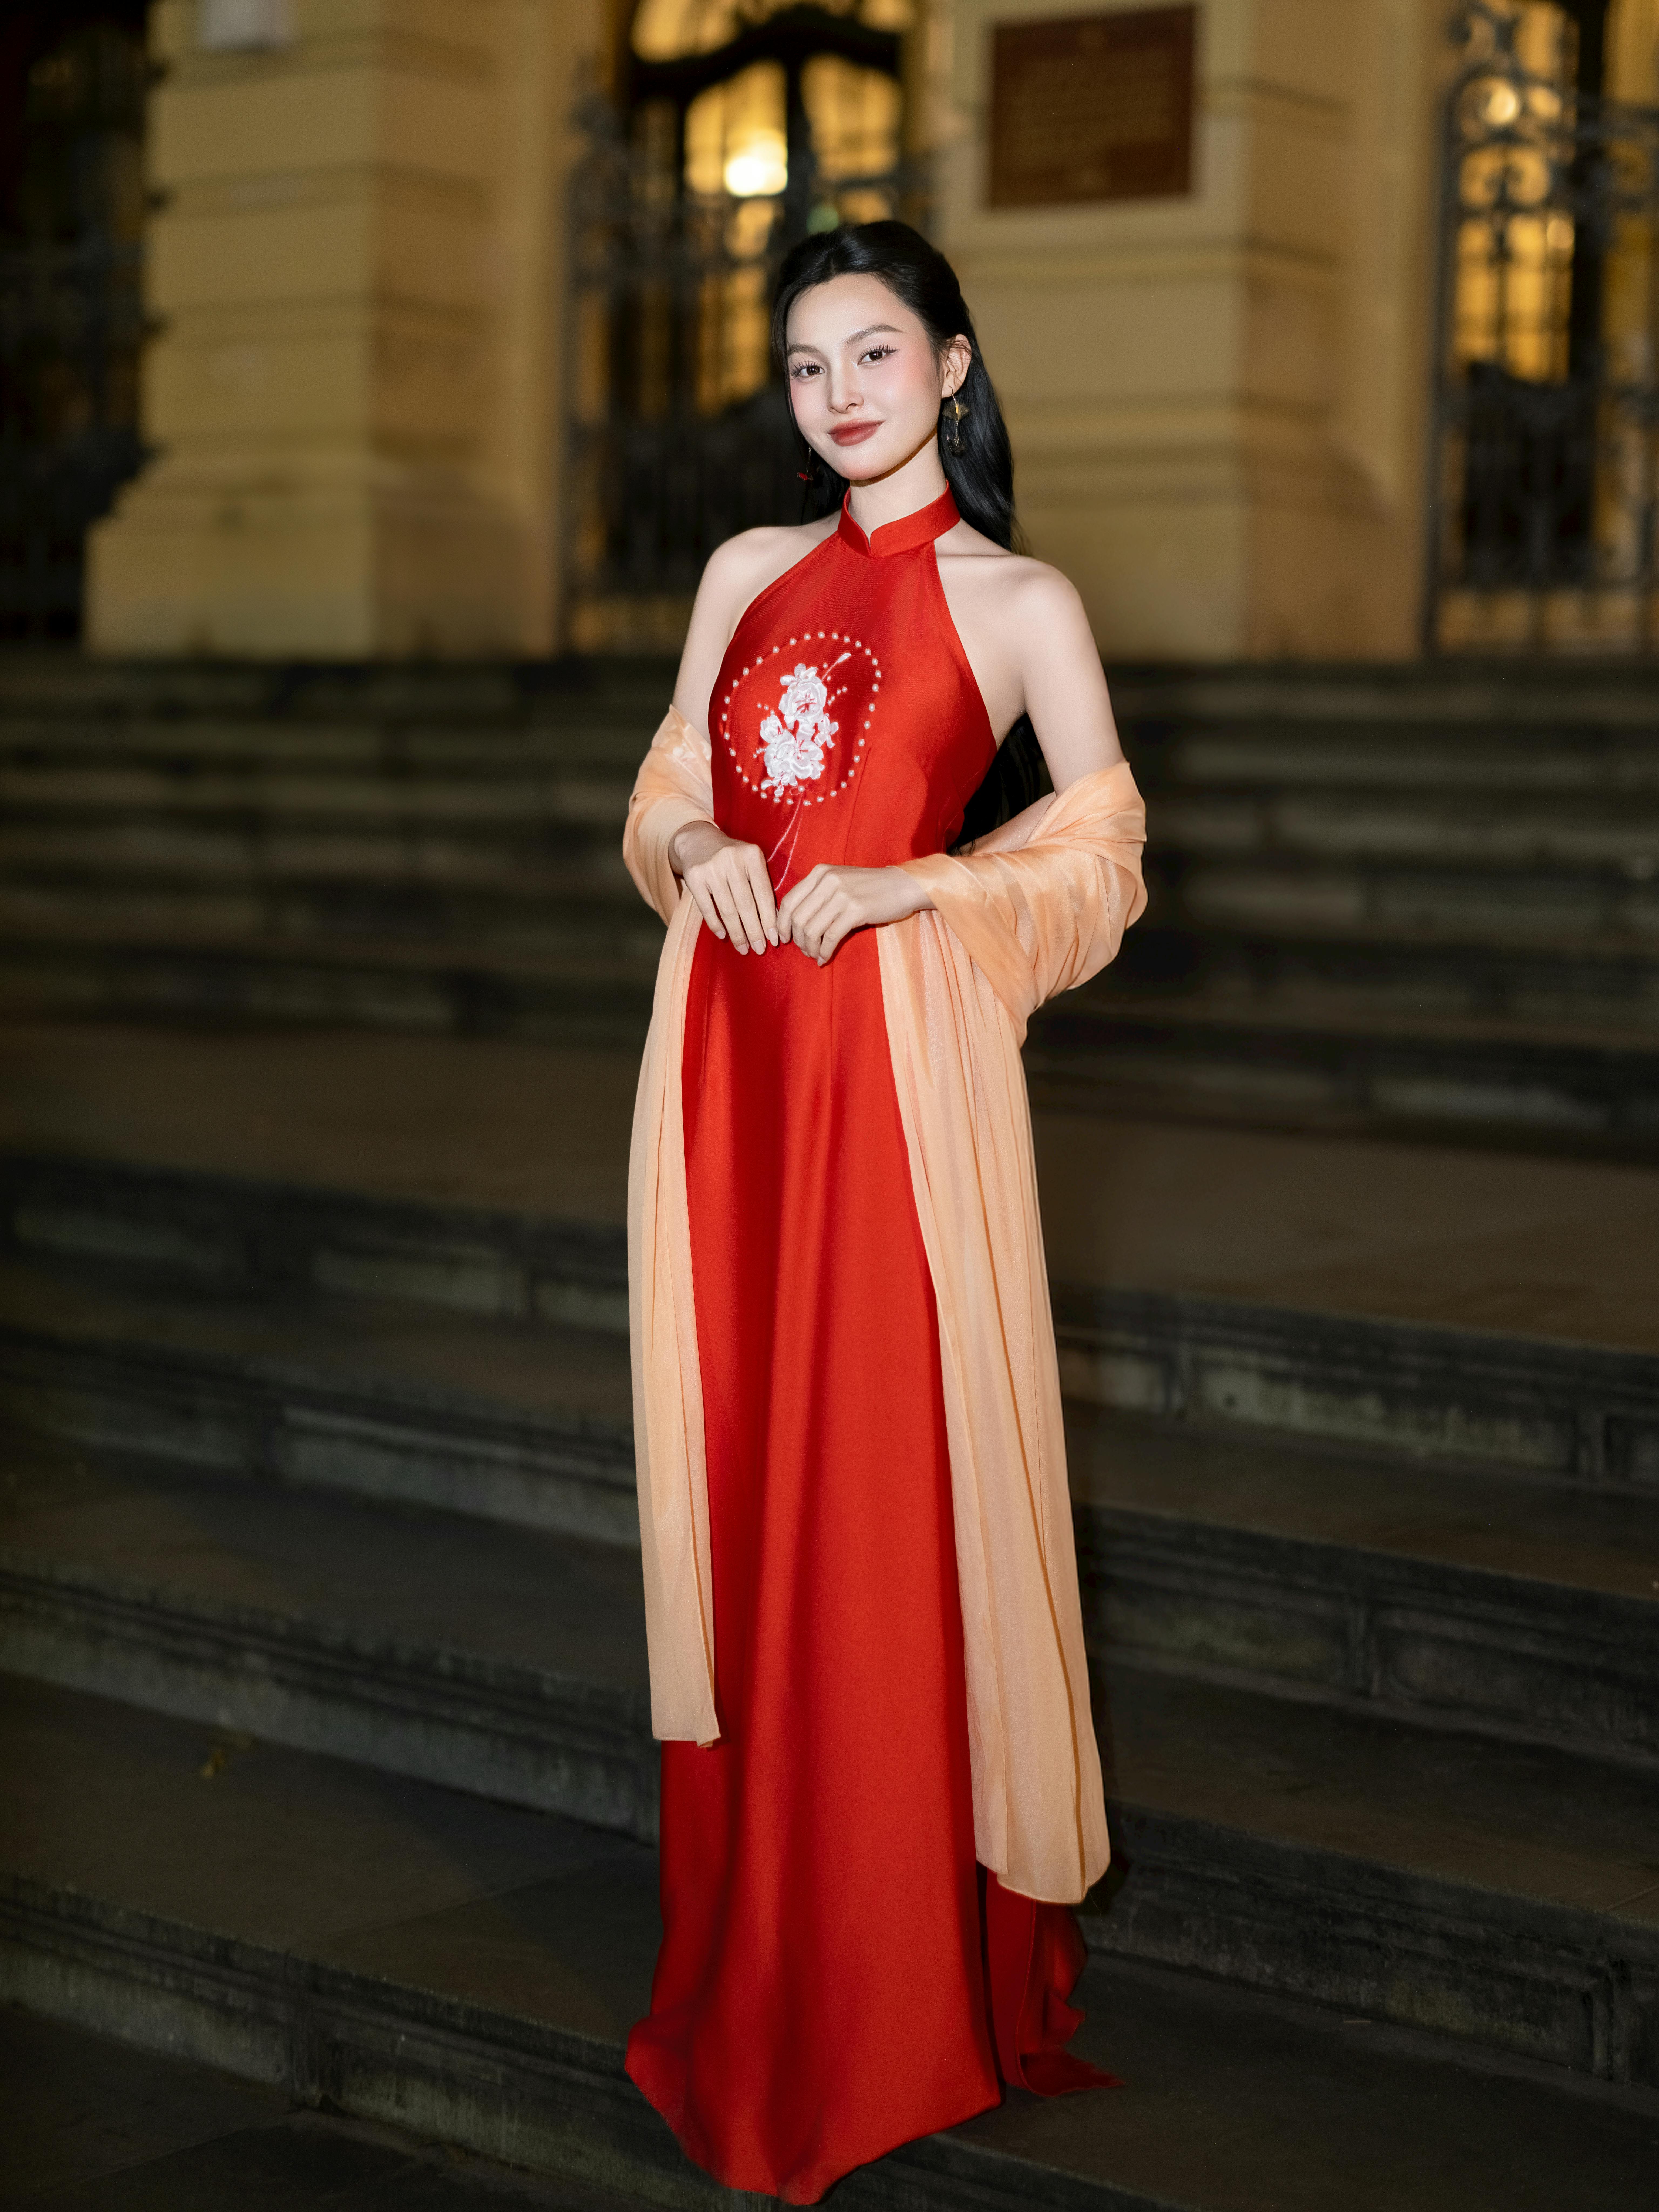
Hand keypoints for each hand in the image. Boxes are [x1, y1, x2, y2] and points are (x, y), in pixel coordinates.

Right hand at [670, 820, 777, 953]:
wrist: (698, 840)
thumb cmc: (732, 858)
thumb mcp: (750, 862)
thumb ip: (761, 885)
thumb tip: (775, 921)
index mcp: (752, 855)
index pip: (764, 894)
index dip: (770, 920)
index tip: (774, 940)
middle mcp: (732, 859)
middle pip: (746, 904)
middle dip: (754, 931)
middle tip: (760, 950)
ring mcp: (712, 868)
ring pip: (728, 909)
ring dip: (737, 933)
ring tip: (743, 948)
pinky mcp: (694, 876)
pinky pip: (707, 907)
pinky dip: (715, 924)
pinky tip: (723, 936)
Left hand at [777, 863, 930, 965]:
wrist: (903, 886)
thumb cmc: (870, 888)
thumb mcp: (839, 881)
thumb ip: (817, 894)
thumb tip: (793, 922)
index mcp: (820, 872)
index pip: (789, 901)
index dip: (781, 924)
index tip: (783, 938)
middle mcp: (827, 880)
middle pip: (798, 918)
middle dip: (797, 940)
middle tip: (803, 950)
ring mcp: (842, 895)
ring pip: (812, 929)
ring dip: (810, 948)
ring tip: (815, 955)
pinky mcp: (856, 910)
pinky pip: (830, 937)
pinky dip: (824, 951)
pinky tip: (825, 958)